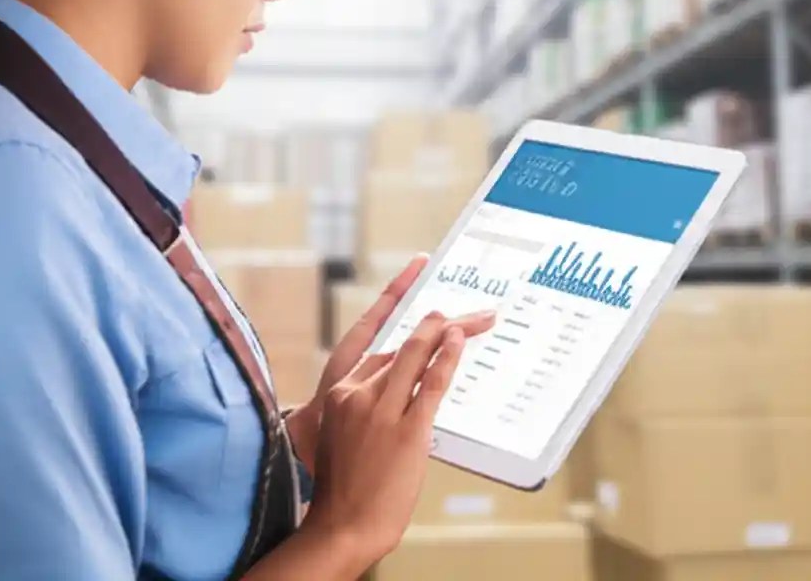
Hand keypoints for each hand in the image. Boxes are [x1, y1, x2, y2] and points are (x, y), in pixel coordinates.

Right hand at [304, 313, 473, 566]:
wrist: (342, 526)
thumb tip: (399, 393)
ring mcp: (380, 409)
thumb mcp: (342, 437)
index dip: (397, 313)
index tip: (411, 284)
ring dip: (448, 332)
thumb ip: (365, 409)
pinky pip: (431, 383)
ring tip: (474, 319)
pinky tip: (460, 342)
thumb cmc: (344, 488)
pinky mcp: (406, 428)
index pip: (375, 345)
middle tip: (465, 312)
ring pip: (416, 356)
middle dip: (435, 325)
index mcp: (337, 393)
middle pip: (401, 347)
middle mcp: (356, 393)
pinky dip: (448, 358)